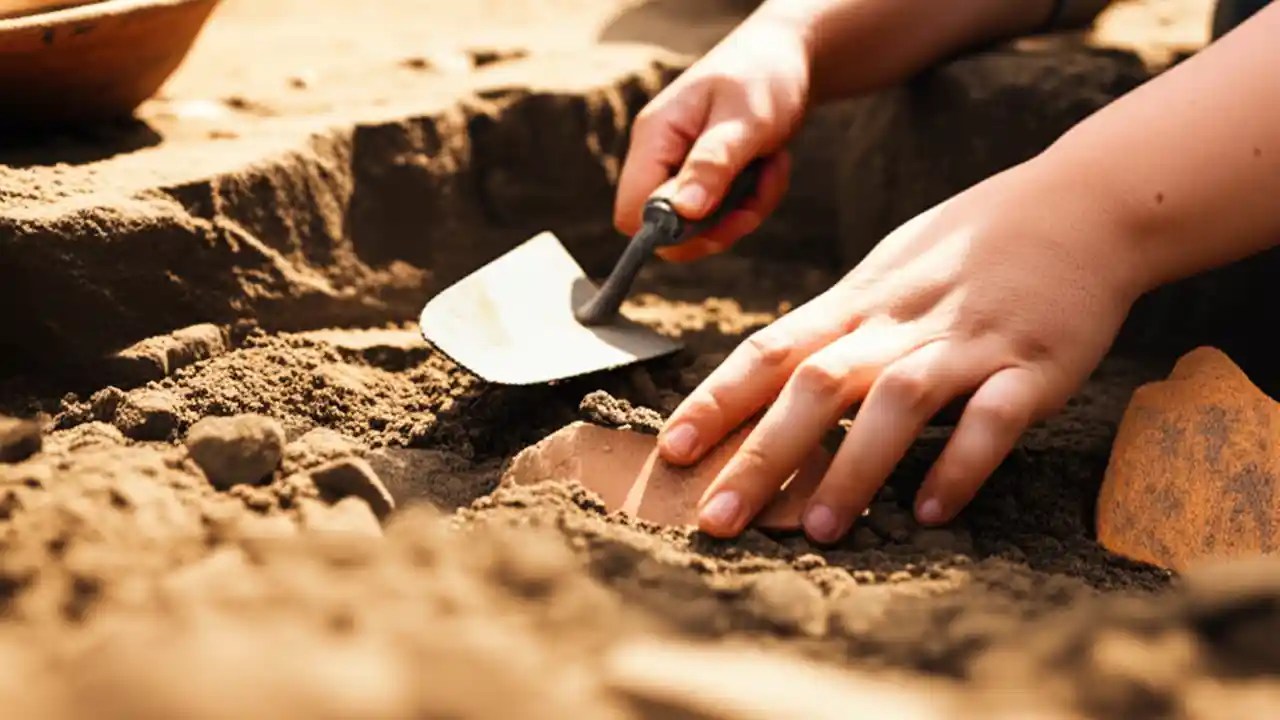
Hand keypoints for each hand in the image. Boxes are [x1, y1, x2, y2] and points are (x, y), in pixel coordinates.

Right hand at [613, 13, 809, 261]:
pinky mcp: (706, 179)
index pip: (631, 211)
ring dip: (745, 210)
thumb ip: (713, 165)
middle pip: (669, 231)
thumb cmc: (764, 77)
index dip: (667, 229)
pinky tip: (771, 166)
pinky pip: (725, 216)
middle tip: (755, 197)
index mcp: (654, 137)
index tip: (714, 217)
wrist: (788, 56)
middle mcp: (660, 157)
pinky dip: (755, 201)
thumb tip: (682, 212)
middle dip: (719, 225)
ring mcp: (683, 170)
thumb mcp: (746, 120)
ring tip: (771, 168)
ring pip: (703, 228)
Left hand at [657, 159, 1144, 541]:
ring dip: (854, 466)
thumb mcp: (888, 271)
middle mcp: (902, 320)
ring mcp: (968, 341)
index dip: (717, 400)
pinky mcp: (1033, 365)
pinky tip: (929, 511)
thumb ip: (835, 327)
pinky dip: (960, 464)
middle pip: (818, 383)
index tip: (671, 450)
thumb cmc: (971, 244)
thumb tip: (775, 379)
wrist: (1084, 203)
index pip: (771, 348)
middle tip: (719, 516)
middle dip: (762, 453)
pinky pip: (993, 419)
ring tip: (820, 529)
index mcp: (859, 300)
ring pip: (898, 401)